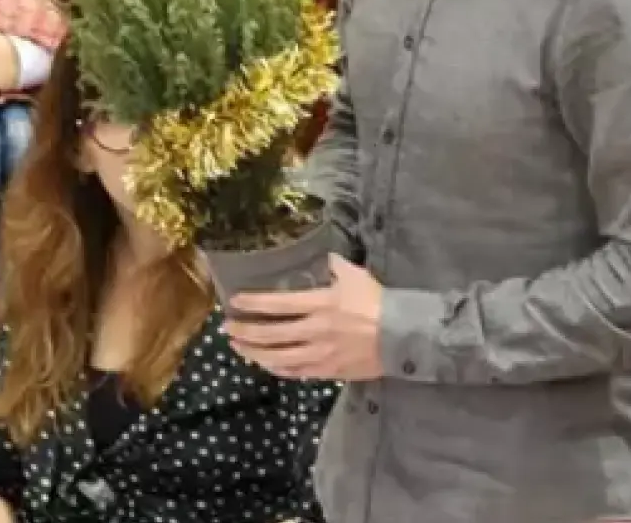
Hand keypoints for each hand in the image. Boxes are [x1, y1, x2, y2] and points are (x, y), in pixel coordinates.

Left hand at [221, 255, 384, 380]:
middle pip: (271, 335)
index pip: (277, 305)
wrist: (402, 336)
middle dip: (245, 332)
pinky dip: (278, 369)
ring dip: (255, 353)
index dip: (253, 304)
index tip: (234, 302)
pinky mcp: (328, 371)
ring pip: (278, 358)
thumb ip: (335, 266)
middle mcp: (315, 331)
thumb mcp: (356, 275)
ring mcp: (320, 354)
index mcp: (320, 304)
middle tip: (227, 328)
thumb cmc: (378, 302)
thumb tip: (326, 256)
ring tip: (239, 347)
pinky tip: (266, 365)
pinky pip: (296, 373)